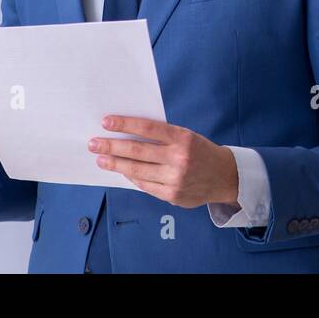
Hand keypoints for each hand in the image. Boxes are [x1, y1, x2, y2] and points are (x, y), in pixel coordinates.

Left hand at [88, 116, 238, 208]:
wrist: (224, 176)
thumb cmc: (201, 152)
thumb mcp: (187, 136)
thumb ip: (162, 136)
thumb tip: (129, 134)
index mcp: (182, 138)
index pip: (148, 128)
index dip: (125, 125)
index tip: (106, 122)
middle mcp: (178, 158)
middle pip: (137, 151)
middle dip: (112, 147)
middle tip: (94, 144)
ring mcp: (174, 178)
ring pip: (137, 170)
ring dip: (116, 164)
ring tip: (101, 159)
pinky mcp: (171, 194)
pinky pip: (144, 185)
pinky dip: (131, 177)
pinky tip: (121, 171)